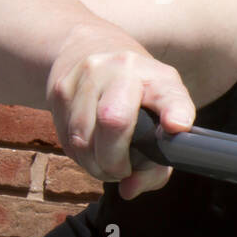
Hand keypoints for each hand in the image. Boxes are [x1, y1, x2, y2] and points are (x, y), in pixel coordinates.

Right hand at [46, 30, 195, 199]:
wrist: (90, 47)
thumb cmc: (137, 91)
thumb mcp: (160, 112)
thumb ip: (158, 160)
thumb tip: (130, 188)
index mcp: (156, 77)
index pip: (168, 95)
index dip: (175, 111)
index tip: (177, 126)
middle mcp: (121, 71)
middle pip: (114, 121)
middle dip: (116, 161)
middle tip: (123, 171)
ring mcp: (85, 77)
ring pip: (83, 139)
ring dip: (95, 165)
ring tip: (108, 165)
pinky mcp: (59, 90)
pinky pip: (66, 140)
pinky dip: (80, 157)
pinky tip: (91, 151)